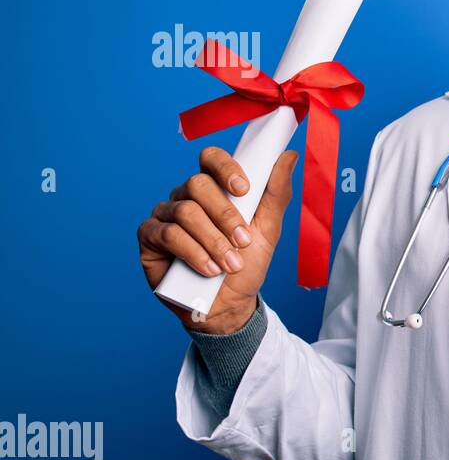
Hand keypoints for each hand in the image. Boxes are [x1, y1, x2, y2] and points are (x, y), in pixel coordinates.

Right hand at [138, 146, 297, 333]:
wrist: (229, 304)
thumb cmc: (247, 263)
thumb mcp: (269, 229)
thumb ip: (276, 192)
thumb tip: (289, 155)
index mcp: (214, 188)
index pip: (211, 159)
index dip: (225, 168)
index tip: (244, 189)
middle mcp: (186, 196)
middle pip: (197, 184)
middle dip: (225, 215)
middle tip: (243, 241)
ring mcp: (165, 214)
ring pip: (185, 211)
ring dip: (213, 241)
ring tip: (230, 264)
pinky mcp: (150, 236)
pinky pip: (168, 234)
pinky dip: (193, 252)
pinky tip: (209, 270)